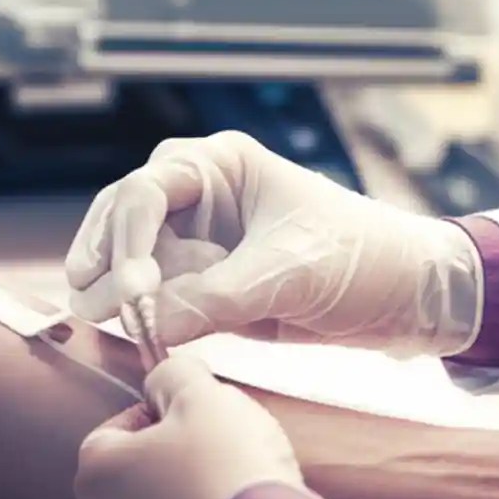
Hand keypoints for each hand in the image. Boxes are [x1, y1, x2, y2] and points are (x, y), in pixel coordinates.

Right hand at [65, 131, 481, 355]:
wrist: (408, 298)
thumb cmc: (362, 259)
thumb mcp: (289, 274)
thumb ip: (216, 297)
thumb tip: (148, 323)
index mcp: (222, 166)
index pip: (149, 191)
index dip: (129, 238)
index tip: (133, 288)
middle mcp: (201, 197)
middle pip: (126, 220)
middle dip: (106, 258)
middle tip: (90, 303)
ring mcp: (200, 242)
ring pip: (133, 260)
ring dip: (112, 288)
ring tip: (92, 318)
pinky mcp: (206, 284)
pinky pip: (158, 296)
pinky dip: (139, 313)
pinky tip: (124, 332)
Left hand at [75, 356, 306, 498]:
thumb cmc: (229, 469)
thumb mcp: (204, 395)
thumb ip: (174, 374)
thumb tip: (164, 377)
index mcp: (98, 472)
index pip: (114, 431)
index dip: (156, 419)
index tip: (193, 421)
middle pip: (132, 484)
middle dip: (168, 469)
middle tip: (220, 462)